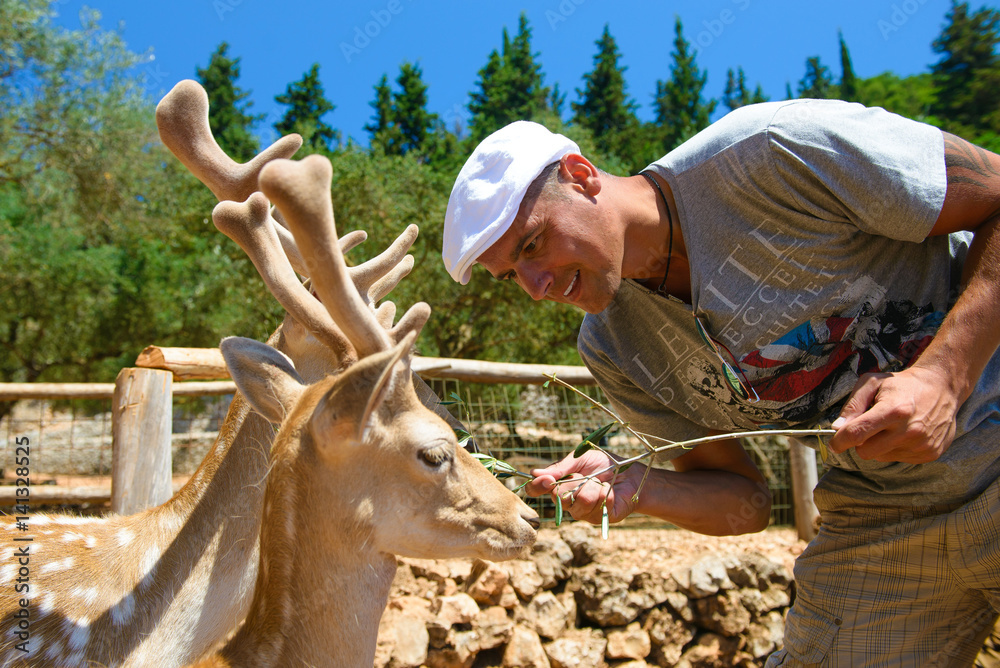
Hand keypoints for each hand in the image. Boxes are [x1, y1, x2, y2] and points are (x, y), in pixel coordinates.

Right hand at [526, 450, 644, 524]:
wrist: (630, 473)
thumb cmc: (604, 464)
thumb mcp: (581, 458)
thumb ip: (560, 467)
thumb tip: (535, 473)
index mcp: (559, 485)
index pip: (536, 490)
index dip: (536, 487)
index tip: (546, 479)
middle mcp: (567, 502)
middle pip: (558, 497)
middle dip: (573, 482)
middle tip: (586, 476)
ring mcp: (582, 512)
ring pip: (580, 501)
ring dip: (593, 487)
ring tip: (601, 484)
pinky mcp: (599, 518)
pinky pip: (598, 505)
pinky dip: (606, 492)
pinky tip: (609, 491)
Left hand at [829, 365, 959, 462]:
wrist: (942, 387)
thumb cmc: (902, 385)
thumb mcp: (872, 383)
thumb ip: (852, 405)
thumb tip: (837, 428)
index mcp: (893, 410)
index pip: (857, 434)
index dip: (839, 441)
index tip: (834, 443)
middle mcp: (909, 430)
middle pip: (865, 452)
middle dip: (860, 442)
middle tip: (868, 427)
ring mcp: (921, 444)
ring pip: (881, 457)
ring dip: (879, 445)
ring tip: (891, 426)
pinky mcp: (930, 453)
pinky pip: (898, 459)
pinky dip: (895, 448)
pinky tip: (905, 432)